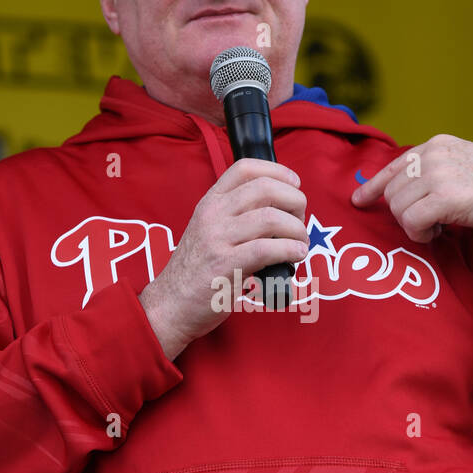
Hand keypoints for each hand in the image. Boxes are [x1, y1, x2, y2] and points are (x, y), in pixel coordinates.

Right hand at [139, 159, 307, 358]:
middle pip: (266, 189)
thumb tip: (282, 210)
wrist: (171, 304)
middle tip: (300, 220)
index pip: (245, 168)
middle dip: (295, 201)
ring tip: (300, 244)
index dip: (277, 171)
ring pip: (271, 218)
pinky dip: (290, 250)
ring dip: (297, 230)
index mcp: (210, 202)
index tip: (294, 184)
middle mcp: (213, 215)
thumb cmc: (197, 270)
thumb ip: (237, 215)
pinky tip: (296, 256)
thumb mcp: (209, 230)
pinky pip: (267, 249)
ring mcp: (217, 239)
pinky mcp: (226, 266)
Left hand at [351, 133, 472, 242]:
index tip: (359, 200)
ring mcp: (439, 173)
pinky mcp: (446, 197)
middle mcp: (434, 153)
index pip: (394, 165)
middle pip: (392, 192)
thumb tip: (403, 194)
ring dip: (415, 225)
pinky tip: (441, 232)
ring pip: (398, 208)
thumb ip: (437, 173)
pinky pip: (410, 222)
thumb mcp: (465, 168)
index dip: (373, 186)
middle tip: (434, 223)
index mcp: (438, 144)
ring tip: (443, 226)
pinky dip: (421, 234)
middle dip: (406, 213)